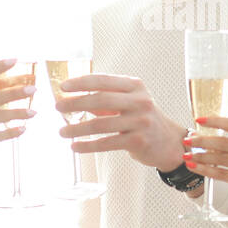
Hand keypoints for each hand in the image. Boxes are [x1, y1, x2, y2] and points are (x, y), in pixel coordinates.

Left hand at [54, 74, 186, 170]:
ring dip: (78, 128)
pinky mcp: (138, 141)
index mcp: (135, 87)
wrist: (170, 143)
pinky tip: (75, 146)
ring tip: (62, 131)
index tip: (64, 86)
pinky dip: (88, 145)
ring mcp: (140, 121)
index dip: (82, 82)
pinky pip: (107, 143)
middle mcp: (140, 101)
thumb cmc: (143, 119)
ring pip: (101, 124)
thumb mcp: (128, 103)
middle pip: (101, 100)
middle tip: (58, 107)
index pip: (104, 80)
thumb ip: (105, 100)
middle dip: (76, 103)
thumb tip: (73, 99)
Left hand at [182, 116, 227, 217]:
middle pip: (223, 142)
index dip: (214, 121)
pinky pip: (221, 174)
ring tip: (187, 155)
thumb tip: (207, 137)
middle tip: (187, 140)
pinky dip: (205, 170)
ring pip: (220, 158)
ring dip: (200, 156)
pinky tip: (195, 168)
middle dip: (201, 141)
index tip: (199, 119)